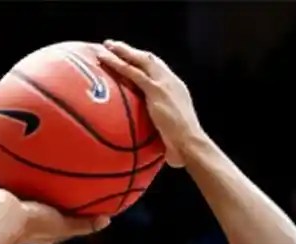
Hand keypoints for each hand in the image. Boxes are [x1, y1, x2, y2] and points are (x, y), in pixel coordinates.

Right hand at [0, 152, 108, 243]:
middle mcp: (9, 210)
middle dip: (21, 175)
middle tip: (30, 159)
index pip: (37, 204)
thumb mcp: (65, 224)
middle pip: (16, 188)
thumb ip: (85, 223)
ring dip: (0, 165)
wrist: (7, 224)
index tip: (54, 180)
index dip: (44, 193)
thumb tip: (108, 220)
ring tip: (6, 146)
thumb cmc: (36, 225)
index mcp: (27, 220)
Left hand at [95, 40, 206, 167]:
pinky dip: (117, 63)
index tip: (131, 58)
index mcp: (176, 89)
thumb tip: (151, 134)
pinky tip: (105, 59)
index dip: (144, 62)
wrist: (190, 143)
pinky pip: (132, 72)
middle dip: (131, 51)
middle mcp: (171, 81)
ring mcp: (164, 84)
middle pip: (149, 59)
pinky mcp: (156, 90)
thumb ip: (159, 124)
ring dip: (122, 51)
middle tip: (114, 46)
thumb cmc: (181, 145)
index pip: (158, 69)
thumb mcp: (170, 129)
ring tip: (106, 46)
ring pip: (140, 60)